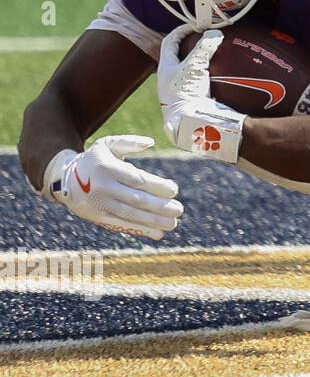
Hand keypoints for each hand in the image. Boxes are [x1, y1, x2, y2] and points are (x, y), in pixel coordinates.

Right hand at [43, 136, 182, 240]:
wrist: (63, 178)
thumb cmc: (95, 159)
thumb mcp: (107, 145)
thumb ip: (128, 142)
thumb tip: (151, 142)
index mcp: (107, 168)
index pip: (136, 179)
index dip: (157, 186)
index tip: (174, 190)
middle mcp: (102, 187)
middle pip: (135, 200)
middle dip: (159, 207)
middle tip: (179, 210)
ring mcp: (99, 205)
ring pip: (130, 215)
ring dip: (153, 222)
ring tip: (173, 224)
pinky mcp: (97, 217)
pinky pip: (121, 226)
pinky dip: (140, 231)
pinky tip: (157, 234)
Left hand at [158, 27, 245, 163]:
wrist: (188, 124)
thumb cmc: (187, 93)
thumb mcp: (195, 66)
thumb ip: (205, 48)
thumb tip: (216, 33)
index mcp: (165, 68)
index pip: (169, 42)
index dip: (181, 31)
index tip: (195, 26)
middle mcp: (168, 80)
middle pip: (176, 57)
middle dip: (189, 48)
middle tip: (204, 41)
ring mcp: (178, 92)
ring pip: (187, 72)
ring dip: (199, 64)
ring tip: (215, 59)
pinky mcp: (190, 102)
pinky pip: (198, 85)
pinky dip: (208, 79)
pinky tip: (221, 79)